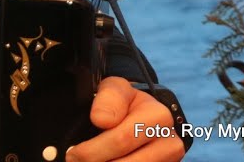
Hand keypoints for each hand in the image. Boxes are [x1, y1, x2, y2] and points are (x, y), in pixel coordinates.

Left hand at [64, 76, 185, 161]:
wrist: (143, 118)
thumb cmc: (124, 104)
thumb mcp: (115, 89)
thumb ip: (109, 98)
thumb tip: (102, 120)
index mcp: (159, 117)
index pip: (122, 139)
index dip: (92, 151)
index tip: (73, 153)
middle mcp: (170, 142)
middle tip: (74, 160)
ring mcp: (169, 161)